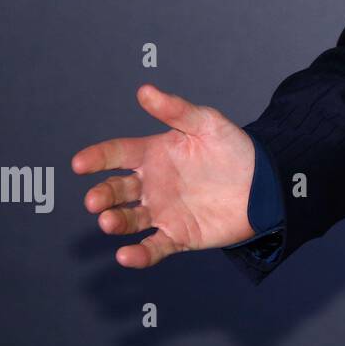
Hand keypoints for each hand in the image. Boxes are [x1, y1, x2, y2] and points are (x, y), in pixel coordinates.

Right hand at [71, 84, 257, 267]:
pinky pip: (154, 247)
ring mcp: (162, 211)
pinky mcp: (178, 235)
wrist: (264, 183)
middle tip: (95, 200)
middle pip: (116, 190)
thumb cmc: (233, 149)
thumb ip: (176, 110)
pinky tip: (127, 255)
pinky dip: (139, 254)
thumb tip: (145, 90)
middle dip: (102, 195)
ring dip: (115, 221)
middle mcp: (151, 184)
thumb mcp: (207, 123)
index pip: (118, 153)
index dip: (98, 157)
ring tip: (107, 221)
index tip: (80, 163)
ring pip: (129, 219)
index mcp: (153, 154)